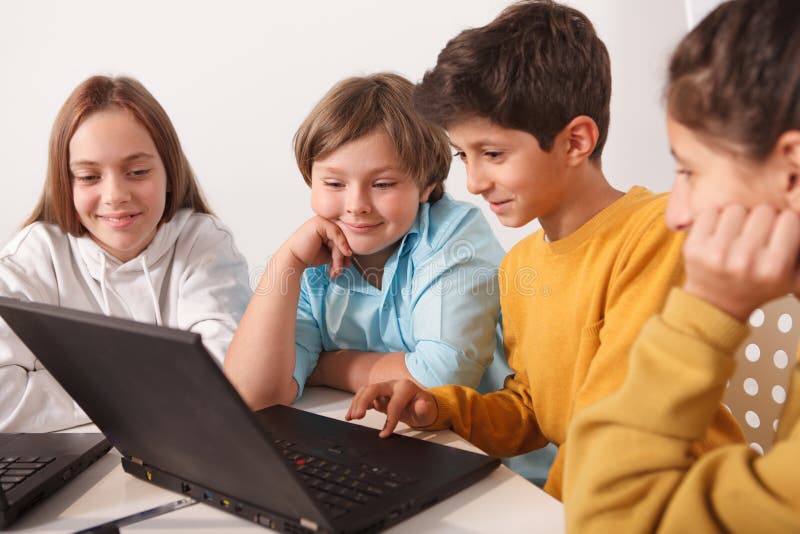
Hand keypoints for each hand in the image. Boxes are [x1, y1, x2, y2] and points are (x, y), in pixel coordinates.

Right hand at [284, 216, 351, 276]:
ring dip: (339, 257)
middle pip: (342, 239)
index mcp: (327, 227)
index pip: (343, 238)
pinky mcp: (320, 223)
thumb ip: (340, 249)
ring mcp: (322, 221)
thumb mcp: (329, 253)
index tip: (346, 266)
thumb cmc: (309, 256)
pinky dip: (342, 246)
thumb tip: (352, 252)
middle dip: (342, 257)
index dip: (346, 253)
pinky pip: (337, 234)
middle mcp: (325, 222)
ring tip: (335, 270)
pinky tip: (345, 255)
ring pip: (340, 239)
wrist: (294, 259)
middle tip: (339, 271)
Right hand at [345, 380, 437, 437]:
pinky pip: (364, 397)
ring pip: (366, 391)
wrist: (421, 405)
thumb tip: (422, 406)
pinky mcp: (378, 396)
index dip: (389, 420)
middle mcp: (393, 385)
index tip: (385, 434)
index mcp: (405, 388)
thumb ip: (424, 409)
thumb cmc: (424, 408)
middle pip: (374, 389)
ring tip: (351, 417)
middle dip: (364, 402)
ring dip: (357, 403)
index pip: (394, 404)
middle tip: (358, 416)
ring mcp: (384, 390)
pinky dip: (356, 405)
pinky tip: (350, 415)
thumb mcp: (428, 411)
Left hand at [682, 204, 799, 320]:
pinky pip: (710, 212)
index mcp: (774, 268)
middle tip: (757, 235)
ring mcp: (716, 254)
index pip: (790, 218)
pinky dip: (716, 218)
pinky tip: (720, 232)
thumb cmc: (758, 285)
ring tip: (739, 234)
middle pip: (763, 210)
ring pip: (736, 208)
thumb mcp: (793, 279)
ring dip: (739, 217)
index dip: (786, 223)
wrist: (716, 304)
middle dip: (763, 220)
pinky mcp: (693, 247)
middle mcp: (744, 261)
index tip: (780, 233)